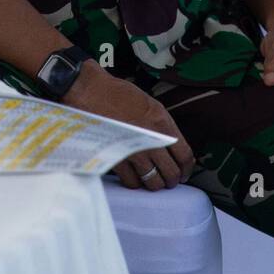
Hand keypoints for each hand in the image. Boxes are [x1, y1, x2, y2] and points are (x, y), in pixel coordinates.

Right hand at [63, 63, 195, 190]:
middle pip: (171, 173)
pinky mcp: (116, 158)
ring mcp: (134, 152)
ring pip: (153, 182)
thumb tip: (170, 144)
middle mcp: (152, 141)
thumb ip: (162, 125)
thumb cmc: (115, 92)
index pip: (185, 156)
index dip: (186, 169)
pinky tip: (131, 176)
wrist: (87, 90)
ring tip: (148, 179)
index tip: (183, 172)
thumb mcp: (148, 103)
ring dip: (153, 183)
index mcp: (162, 124)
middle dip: (170, 179)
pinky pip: (131, 182)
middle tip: (166, 179)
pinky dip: (133, 182)